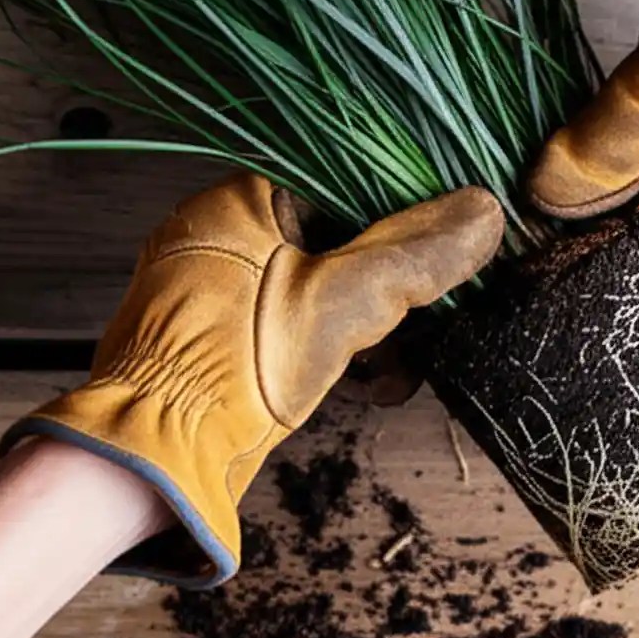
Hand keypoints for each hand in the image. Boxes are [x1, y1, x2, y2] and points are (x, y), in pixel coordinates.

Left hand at [0, 174, 503, 586]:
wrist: (153, 459)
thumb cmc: (235, 368)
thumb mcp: (341, 306)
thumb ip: (414, 256)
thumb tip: (486, 212)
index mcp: (241, 199)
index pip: (348, 179)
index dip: (406, 215)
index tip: (443, 254)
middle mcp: (224, 229)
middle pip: (341, 237)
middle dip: (392, 290)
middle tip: (423, 327)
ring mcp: (219, 283)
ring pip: (325, 283)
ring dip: (371, 328)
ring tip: (392, 373)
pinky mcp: (223, 331)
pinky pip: (298, 317)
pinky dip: (337, 345)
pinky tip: (367, 383)